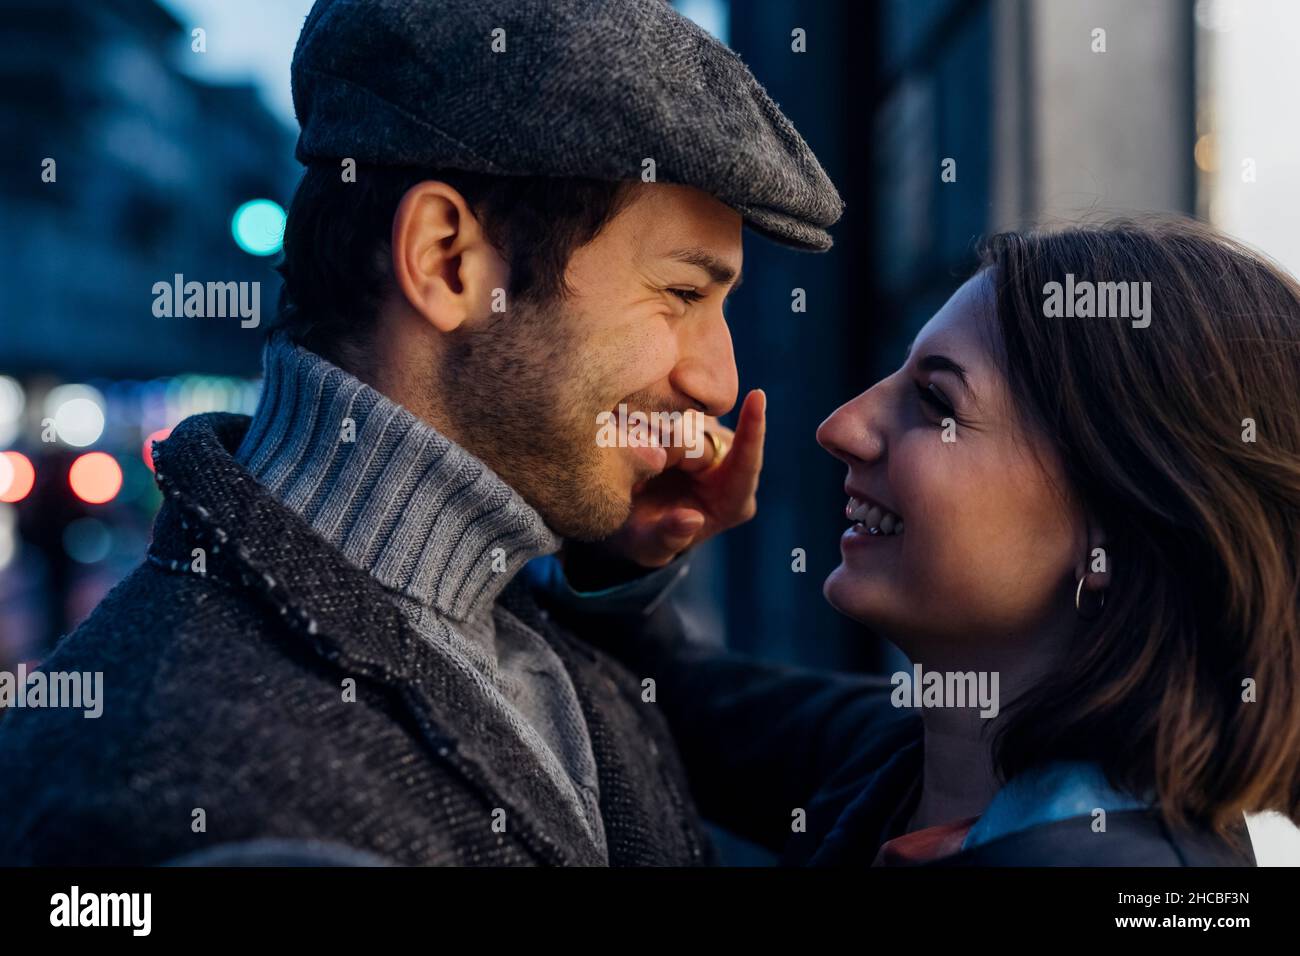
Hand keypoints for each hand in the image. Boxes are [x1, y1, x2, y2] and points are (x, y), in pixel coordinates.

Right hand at [600, 388, 766, 567]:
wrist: (631, 517)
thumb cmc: (645, 536)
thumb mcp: (649, 545)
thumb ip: (669, 536)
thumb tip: (692, 520)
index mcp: (732, 500)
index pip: (746, 463)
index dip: (752, 430)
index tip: (757, 397)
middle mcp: (729, 466)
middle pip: (704, 439)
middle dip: (669, 448)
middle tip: (639, 472)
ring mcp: (713, 442)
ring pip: (688, 420)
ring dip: (658, 432)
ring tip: (637, 457)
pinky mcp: (696, 424)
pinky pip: (677, 407)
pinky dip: (657, 415)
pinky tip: (640, 434)